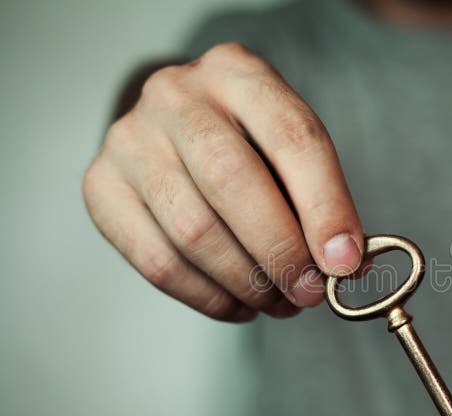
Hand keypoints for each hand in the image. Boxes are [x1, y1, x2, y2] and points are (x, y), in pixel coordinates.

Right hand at [83, 43, 363, 320]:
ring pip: (193, 231)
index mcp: (238, 72)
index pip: (292, 137)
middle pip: (231, 181)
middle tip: (310, 293)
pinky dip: (209, 298)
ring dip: (247, 284)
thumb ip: (322, 199)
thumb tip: (346, 265)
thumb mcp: (291, 150)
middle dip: (281, 252)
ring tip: (280, 302)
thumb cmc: (248, 144)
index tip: (344, 262)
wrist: (176, 130)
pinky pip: (158, 262)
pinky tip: (240, 304)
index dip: (325, 207)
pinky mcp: (100, 186)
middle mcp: (176, 95)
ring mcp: (130, 138)